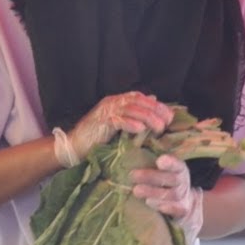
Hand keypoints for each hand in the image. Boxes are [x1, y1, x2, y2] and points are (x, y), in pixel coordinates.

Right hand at [54, 91, 173, 166]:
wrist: (74, 147)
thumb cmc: (97, 139)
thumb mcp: (119, 126)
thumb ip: (133, 115)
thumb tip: (153, 101)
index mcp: (116, 101)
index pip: (140, 98)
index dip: (156, 105)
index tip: (170, 115)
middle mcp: (112, 103)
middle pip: (138, 102)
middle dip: (155, 110)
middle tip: (168, 121)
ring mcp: (105, 111)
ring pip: (131, 109)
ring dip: (148, 118)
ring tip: (159, 127)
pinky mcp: (100, 123)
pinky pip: (118, 120)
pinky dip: (130, 124)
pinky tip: (140, 130)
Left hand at [129, 154, 203, 237]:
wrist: (185, 206)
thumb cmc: (166, 184)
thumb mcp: (164, 172)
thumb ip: (151, 165)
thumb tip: (129, 159)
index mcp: (179, 170)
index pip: (177, 165)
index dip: (170, 163)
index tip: (159, 161)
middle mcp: (182, 183)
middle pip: (171, 179)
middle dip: (151, 177)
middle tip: (133, 175)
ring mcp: (182, 199)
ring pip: (171, 195)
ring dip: (152, 192)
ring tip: (136, 190)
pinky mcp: (181, 212)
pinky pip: (174, 210)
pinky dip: (163, 207)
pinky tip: (149, 203)